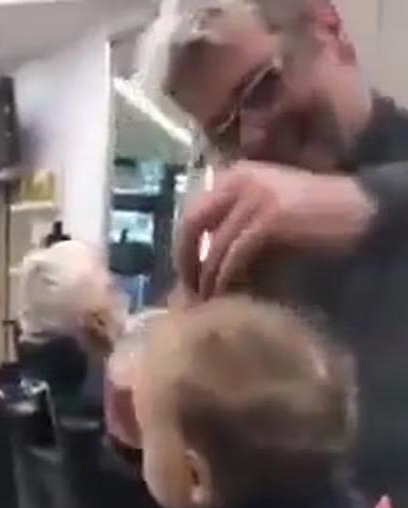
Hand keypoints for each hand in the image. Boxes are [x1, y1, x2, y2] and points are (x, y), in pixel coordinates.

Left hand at [176, 161, 376, 298]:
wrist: (354, 207)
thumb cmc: (311, 212)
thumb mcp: (266, 206)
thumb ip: (237, 220)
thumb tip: (205, 259)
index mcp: (234, 175)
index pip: (193, 211)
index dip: (183, 245)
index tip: (184, 273)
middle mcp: (239, 181)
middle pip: (193, 224)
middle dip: (184, 261)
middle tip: (186, 290)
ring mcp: (255, 198)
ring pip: (214, 245)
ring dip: (206, 278)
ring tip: (206, 301)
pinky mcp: (270, 219)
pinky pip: (236, 255)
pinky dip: (226, 278)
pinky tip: (225, 294)